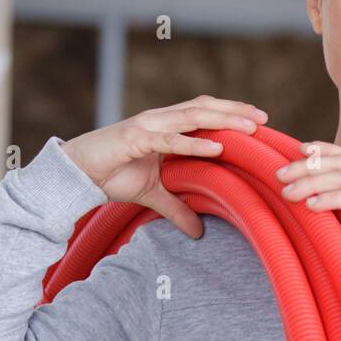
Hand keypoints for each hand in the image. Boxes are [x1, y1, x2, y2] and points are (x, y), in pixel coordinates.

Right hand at [60, 97, 268, 237]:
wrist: (77, 173)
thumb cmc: (111, 175)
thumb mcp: (152, 196)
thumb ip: (176, 209)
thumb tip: (198, 232)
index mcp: (166, 127)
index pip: (204, 112)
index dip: (230, 113)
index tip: (259, 121)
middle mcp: (159, 120)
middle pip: (204, 108)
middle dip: (235, 111)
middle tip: (263, 118)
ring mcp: (148, 126)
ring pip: (192, 117)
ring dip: (223, 121)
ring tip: (249, 127)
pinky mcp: (135, 138)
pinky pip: (170, 140)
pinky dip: (194, 143)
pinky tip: (216, 147)